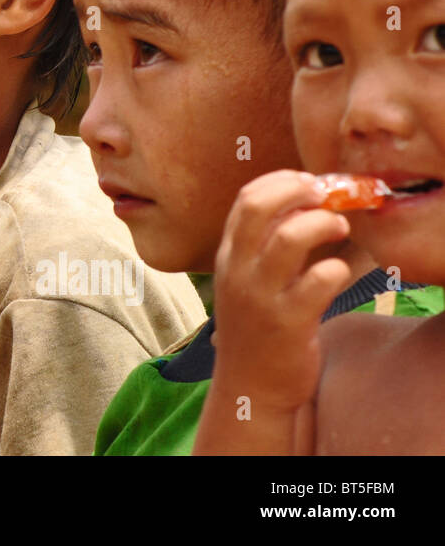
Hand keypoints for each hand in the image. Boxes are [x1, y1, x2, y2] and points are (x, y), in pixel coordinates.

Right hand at [211, 169, 354, 416]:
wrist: (250, 387)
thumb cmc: (258, 328)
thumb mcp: (248, 282)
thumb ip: (268, 247)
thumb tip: (311, 206)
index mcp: (228, 256)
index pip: (245, 199)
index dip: (280, 181)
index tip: (307, 181)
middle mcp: (238, 271)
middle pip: (259, 207)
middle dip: (297, 191)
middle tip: (324, 195)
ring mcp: (260, 296)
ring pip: (290, 238)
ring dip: (324, 223)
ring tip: (340, 228)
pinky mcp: (288, 322)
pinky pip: (320, 280)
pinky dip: (338, 269)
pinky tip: (340, 274)